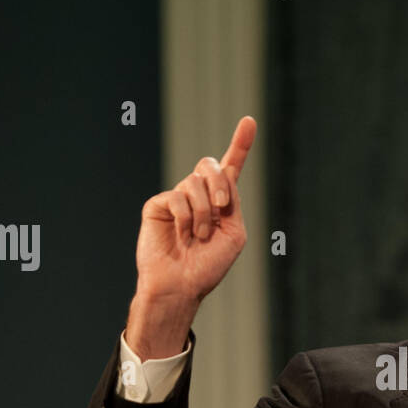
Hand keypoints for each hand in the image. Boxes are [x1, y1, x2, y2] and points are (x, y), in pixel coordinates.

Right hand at [126, 116, 256, 358]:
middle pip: (210, 165)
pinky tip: (183, 235)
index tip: (249, 121)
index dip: (241, 144)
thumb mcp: (234, 233)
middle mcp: (199, 196)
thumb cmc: (209, 266)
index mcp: (221, 202)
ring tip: (199, 236)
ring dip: (204, 212)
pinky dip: (186, 218)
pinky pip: (177, 196)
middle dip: (219, 183)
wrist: (181, 285)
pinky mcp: (158, 205)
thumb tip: (224, 173)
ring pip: (194, 182)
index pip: (231, 168)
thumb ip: (234, 201)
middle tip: (222, 207)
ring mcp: (177, 199)